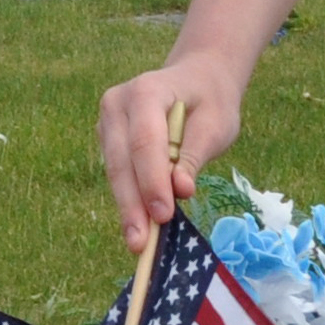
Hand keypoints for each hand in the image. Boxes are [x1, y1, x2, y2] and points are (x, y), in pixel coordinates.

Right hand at [97, 57, 243, 251]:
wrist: (197, 80)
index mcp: (146, 91)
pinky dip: (128, 199)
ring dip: (127, 207)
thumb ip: (195, 155)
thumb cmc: (210, 102)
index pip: (145, 141)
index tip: (163, 215)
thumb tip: (180, 191)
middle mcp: (117, 103)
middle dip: (132, 203)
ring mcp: (108, 121)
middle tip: (140, 244)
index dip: (152, 181)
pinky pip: (117, 172)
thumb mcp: (217, 124)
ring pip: (115, 170)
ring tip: (137, 243)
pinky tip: (137, 226)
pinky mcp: (107, 139)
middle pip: (121, 160)